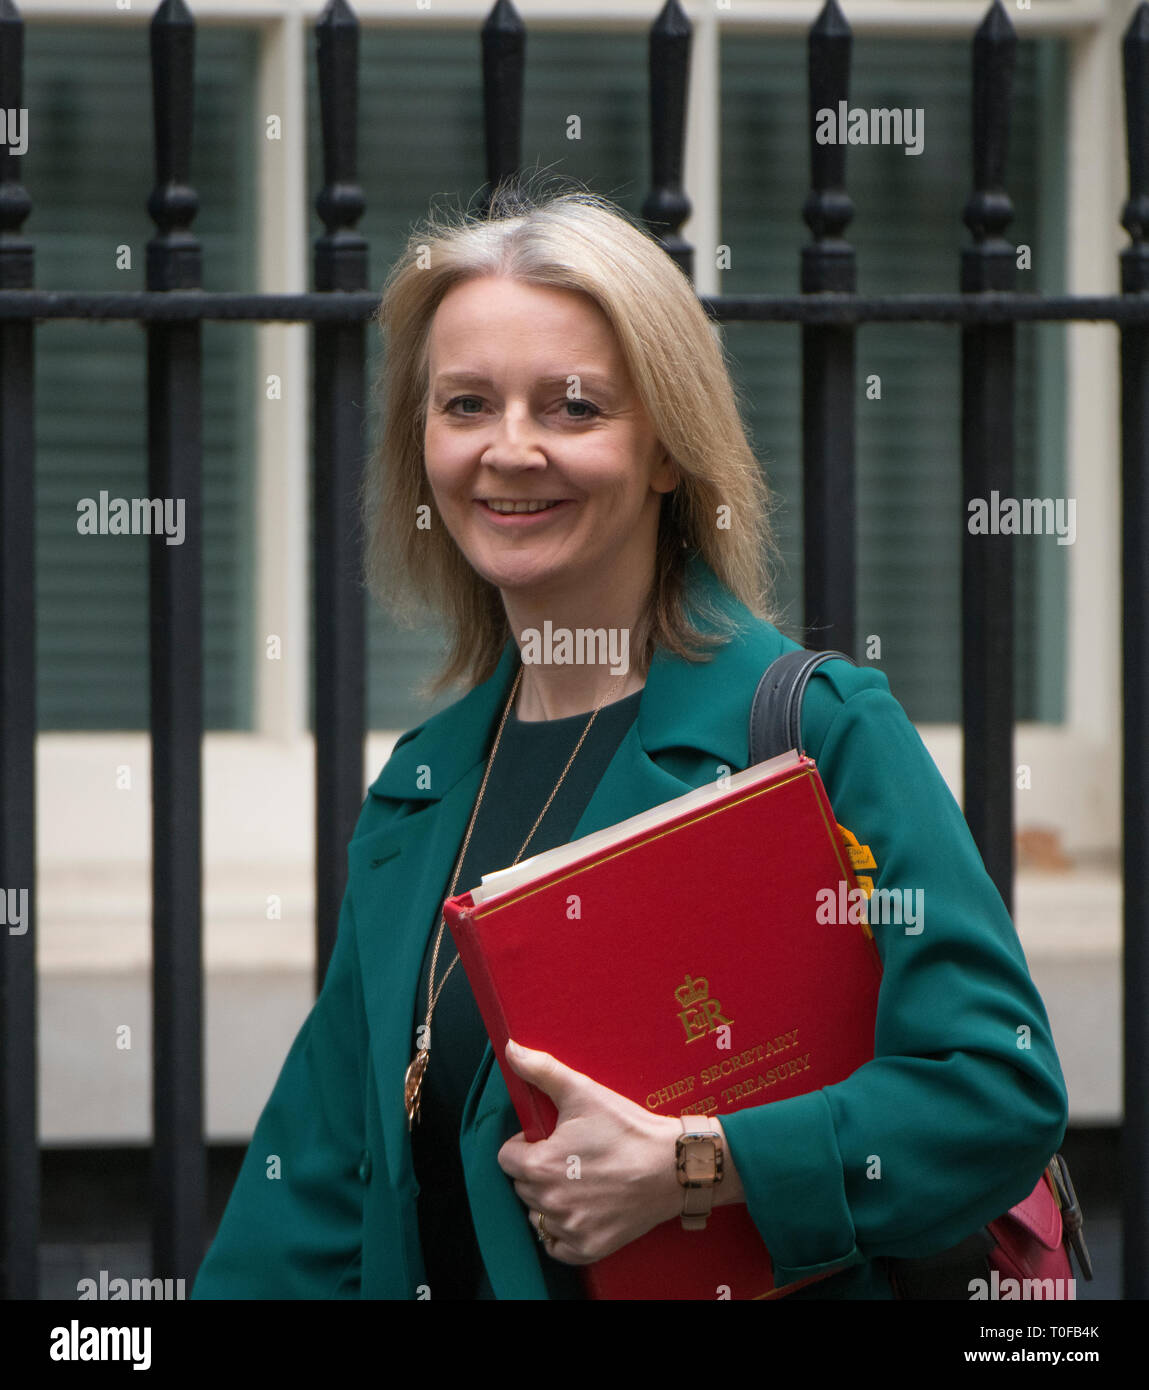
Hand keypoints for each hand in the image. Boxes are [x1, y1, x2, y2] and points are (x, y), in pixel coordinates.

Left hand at [496, 1039, 684, 1264]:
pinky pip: (556, 1245)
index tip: (551, 1138)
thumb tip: (510, 1048)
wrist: (673, 1166)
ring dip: (549, 1201)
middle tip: (570, 1157)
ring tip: (579, 1181)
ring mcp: (569, 1228)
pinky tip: (582, 1209)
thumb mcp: (583, 1092)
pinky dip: (563, 1232)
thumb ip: (542, 1070)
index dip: (525, 1145)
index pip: (507, 1158)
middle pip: (522, 1187)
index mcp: (540, 1165)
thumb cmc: (627, 1128)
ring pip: (538, 1215)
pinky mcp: (588, 1248)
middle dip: (538, 1171)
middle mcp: (549, 1202)